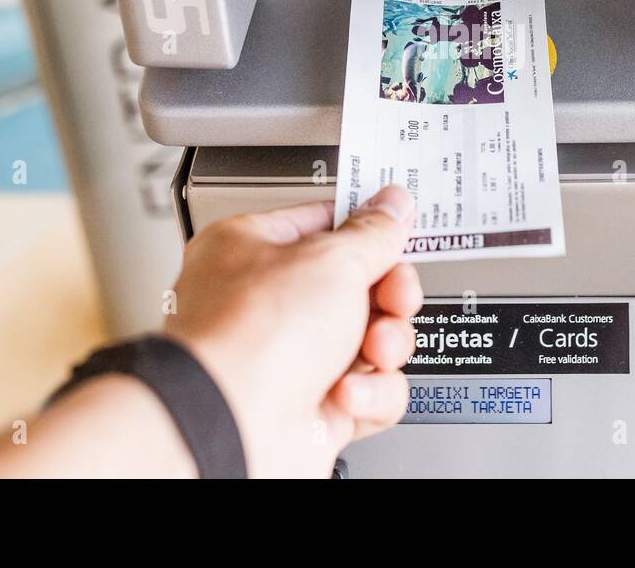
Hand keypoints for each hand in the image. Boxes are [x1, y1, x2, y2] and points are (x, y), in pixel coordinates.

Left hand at [164, 185, 420, 477]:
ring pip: (371, 341)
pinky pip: (369, 391)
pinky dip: (370, 393)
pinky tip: (347, 393)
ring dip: (385, 345)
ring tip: (372, 349)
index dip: (365, 226)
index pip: (321, 224)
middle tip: (395, 295)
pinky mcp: (313, 408)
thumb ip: (372, 232)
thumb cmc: (251, 337)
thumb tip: (392, 207)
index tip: (400, 225)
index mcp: (251, 251)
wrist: (234, 428)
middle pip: (357, 286)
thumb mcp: (331, 260)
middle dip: (388, 294)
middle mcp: (266, 305)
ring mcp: (290, 359)